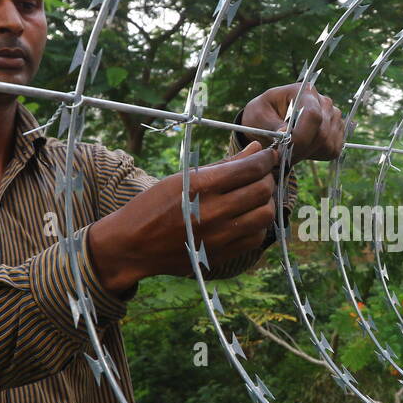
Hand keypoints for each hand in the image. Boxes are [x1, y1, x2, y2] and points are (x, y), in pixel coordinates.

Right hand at [87, 141, 278, 293]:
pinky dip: (258, 224)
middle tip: (261, 174)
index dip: (266, 158)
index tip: (269, 154)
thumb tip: (256, 148)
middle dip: (268, 178)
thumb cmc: (156, 205)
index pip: (251, 167)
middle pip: (262, 190)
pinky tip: (247, 216)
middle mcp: (213, 211)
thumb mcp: (184, 177)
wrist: (133, 245)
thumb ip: (224, 164)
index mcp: (201, 186)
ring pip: (265, 215)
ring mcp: (219, 236)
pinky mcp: (222, 254)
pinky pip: (257, 237)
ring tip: (256, 195)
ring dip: (266, 202)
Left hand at [240, 83, 344, 162]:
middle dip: (301, 149)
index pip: (312, 115)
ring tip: (290, 152)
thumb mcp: (258, 116)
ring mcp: (333, 117)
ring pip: (328, 143)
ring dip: (308, 153)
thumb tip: (285, 133)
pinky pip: (333, 150)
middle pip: (322, 132)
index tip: (285, 150)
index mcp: (304, 91)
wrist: (269, 121)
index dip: (301, 136)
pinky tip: (302, 150)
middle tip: (282, 157)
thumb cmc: (261, 115)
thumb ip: (271, 124)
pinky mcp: (337, 132)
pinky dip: (316, 155)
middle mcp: (323, 102)